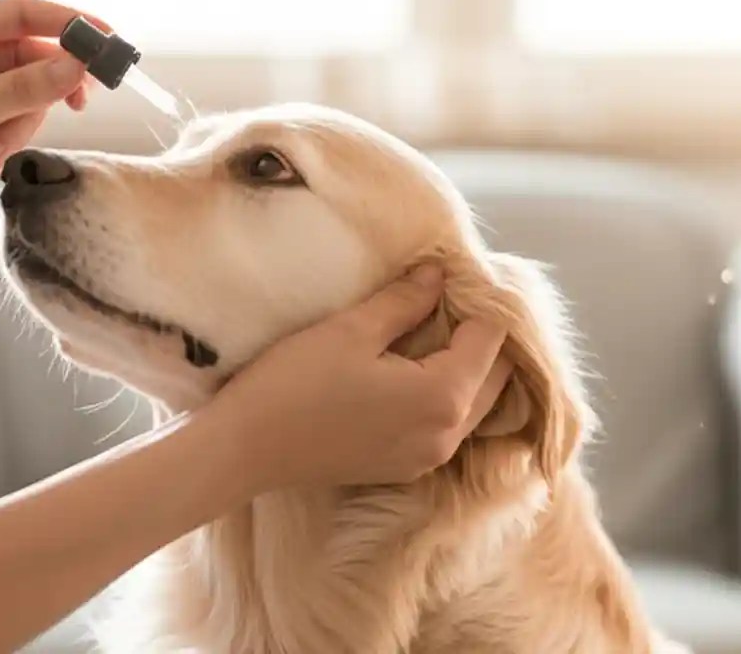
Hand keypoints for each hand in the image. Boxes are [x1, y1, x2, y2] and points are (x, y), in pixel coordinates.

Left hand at [0, 0, 102, 239]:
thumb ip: (26, 88)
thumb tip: (77, 66)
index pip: (24, 13)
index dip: (70, 24)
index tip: (108, 42)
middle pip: (32, 64)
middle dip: (36, 101)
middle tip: (75, 110)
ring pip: (25, 104)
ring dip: (10, 136)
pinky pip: (7, 131)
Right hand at [208, 265, 512, 490]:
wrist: (243, 450)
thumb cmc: (293, 384)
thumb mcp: (352, 330)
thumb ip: (407, 301)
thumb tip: (439, 273)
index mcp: (444, 397)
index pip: (491, 339)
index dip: (481, 302)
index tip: (461, 274)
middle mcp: (448, 435)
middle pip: (497, 376)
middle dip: (483, 336)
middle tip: (454, 297)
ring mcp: (429, 458)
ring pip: (477, 403)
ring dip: (469, 366)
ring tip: (438, 327)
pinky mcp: (408, 467)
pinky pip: (450, 425)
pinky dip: (449, 394)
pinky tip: (420, 367)